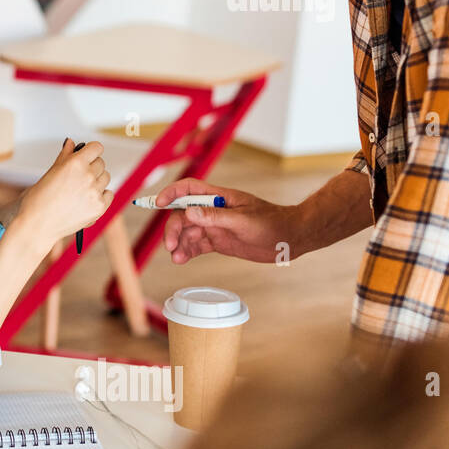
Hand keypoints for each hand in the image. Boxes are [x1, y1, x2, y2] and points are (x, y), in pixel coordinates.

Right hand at [12, 138, 111, 254]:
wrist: (37, 225)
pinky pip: (108, 194)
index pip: (97, 148)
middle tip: (78, 177)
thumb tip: (72, 143)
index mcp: (75, 163)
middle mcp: (88, 176)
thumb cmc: (39, 199)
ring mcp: (95, 193)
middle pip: (101, 163)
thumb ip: (65, 156)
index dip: (91, 151)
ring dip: (96, 181)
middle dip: (91, 167)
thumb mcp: (50, 173)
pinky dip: (100, 196)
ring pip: (106, 178)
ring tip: (80, 190)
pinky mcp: (99, 208)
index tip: (87, 155)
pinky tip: (86, 200)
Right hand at [157, 178, 296, 263]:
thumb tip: (189, 213)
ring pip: (188, 232)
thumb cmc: (272, 223)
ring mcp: (215, 226)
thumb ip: (215, 217)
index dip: (171, 194)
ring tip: (177, 257)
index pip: (188, 189)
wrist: (290, 239)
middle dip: (173, 229)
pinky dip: (187, 252)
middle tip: (171, 245)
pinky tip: (181, 259)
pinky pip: (197, 245)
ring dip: (179, 243)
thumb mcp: (242, 220)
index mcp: (219, 197)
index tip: (158, 204)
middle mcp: (213, 210)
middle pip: (183, 215)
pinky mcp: (219, 241)